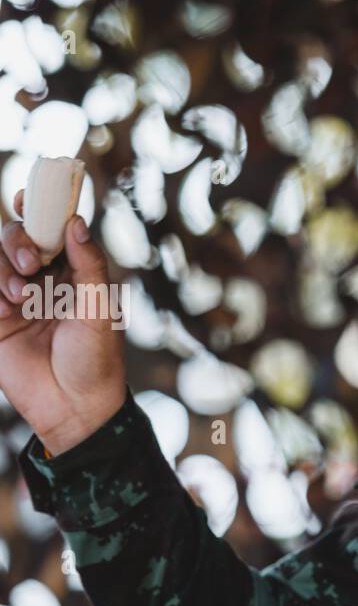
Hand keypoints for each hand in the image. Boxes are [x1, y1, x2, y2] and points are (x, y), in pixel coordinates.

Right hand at [0, 187, 126, 454]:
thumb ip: (89, 266)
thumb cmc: (96, 361)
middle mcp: (42, 282)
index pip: (50, 231)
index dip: (37, 209)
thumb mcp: (99, 310)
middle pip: (16, 239)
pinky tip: (8, 309)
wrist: (75, 409)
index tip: (27, 196)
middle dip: (19, 240)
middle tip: (33, 262)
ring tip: (22, 296)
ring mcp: (14, 301)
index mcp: (72, 274)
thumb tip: (77, 223)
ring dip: (5, 267)